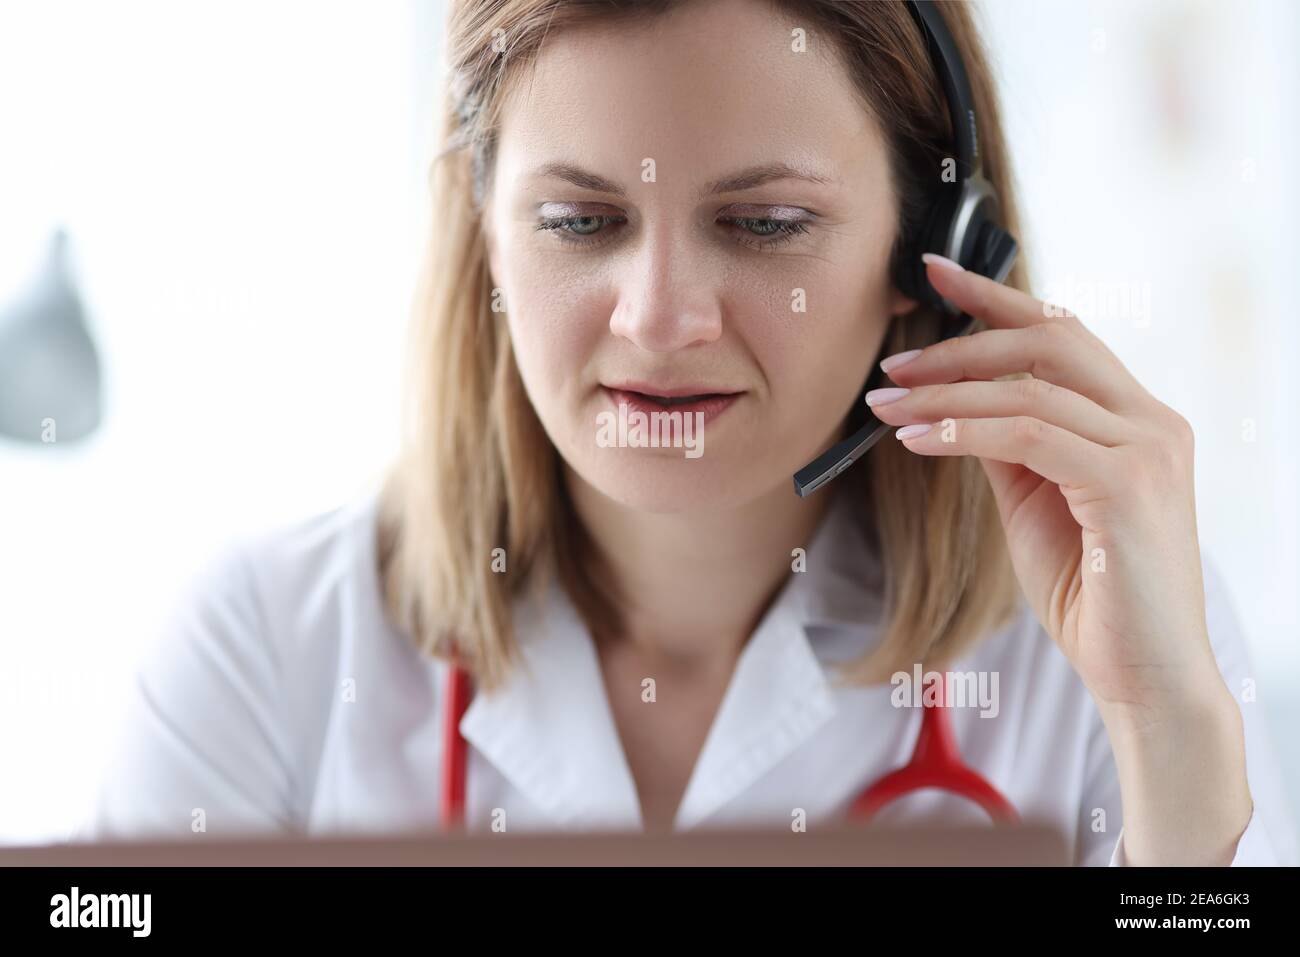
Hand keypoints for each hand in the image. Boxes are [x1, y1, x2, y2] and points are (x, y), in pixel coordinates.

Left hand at [866, 254, 1253, 864]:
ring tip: (885, 406)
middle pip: (1050, 340)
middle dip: (961, 341)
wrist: (1143, 674)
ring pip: (1031, 388)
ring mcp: (1148, 449)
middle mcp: (1152, 421)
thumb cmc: (1092, 593)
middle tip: (891, 364)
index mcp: (1135, 418)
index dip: (995, 296)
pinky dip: (964, 430)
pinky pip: (1030, 436)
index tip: (932, 272)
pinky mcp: (1130, 485)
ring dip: (945, 392)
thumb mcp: (1038, 502)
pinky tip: (918, 437)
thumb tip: (956, 399)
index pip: (1063, 332)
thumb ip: (1011, 445)